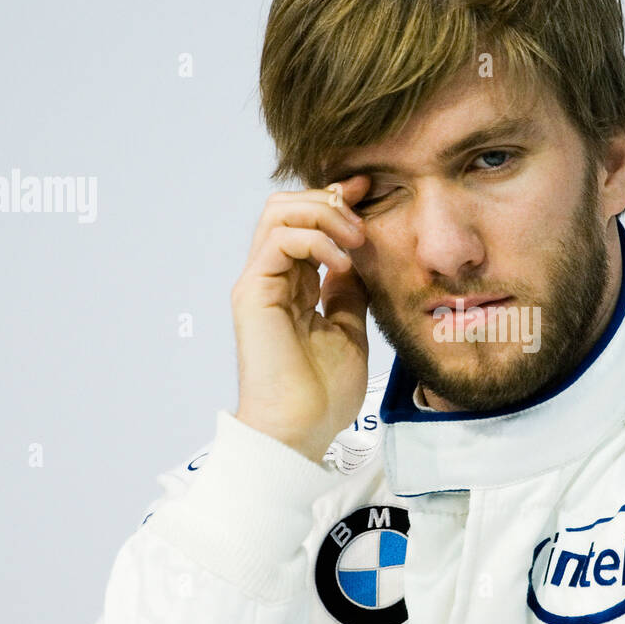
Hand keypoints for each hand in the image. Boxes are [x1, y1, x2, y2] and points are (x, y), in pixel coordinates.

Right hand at [231, 175, 370, 462]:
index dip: (336, 200)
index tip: (371, 191)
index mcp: (292, 285)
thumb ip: (349, 292)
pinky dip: (316, 240)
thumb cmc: (323, 393)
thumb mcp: (350, 329)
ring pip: (278, 212)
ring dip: (324, 215)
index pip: (306, 223)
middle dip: (329, 199)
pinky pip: (280, 240)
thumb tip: (359, 260)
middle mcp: (270, 278)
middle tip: (365, 217)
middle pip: (286, 206)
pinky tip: (343, 264)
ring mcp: (258, 283)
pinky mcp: (253, 293)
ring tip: (357, 241)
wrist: (300, 431)